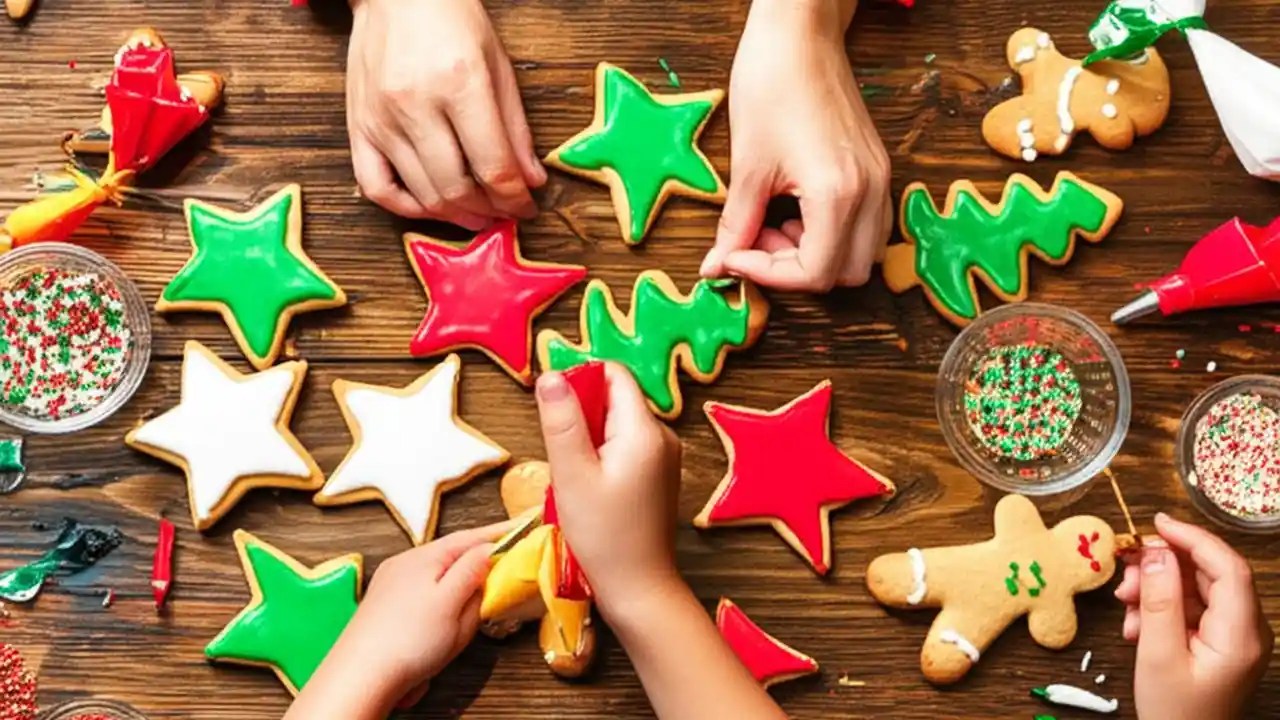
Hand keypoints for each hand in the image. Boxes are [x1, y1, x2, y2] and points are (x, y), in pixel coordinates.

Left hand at [285, 522, 511, 718]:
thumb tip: (487, 550)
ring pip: (438, 575)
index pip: (469, 537)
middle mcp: (404, 564)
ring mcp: (392, 585)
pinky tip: (449, 612)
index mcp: (423, 558)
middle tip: (509, 557)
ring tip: (483, 587)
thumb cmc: (409, 641)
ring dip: (462, 578)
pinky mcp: (387, 608)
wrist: (360, 676)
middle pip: (452, 554)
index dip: (499, 533)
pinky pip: (425, 592)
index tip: (524, 526)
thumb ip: (472, 572)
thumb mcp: (452, 603)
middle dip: (480, 555)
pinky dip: (445, 596)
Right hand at [346, 0, 544, 227]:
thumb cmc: (451, 19)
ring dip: (456, 215)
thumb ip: (515, 127)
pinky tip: (430, 206)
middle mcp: (416, 106)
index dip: (516, 198)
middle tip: (504, 212)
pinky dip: (406, 208)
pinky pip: (375, 187)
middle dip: (489, 211)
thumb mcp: (498, 65)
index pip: (493, 166)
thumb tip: (531, 180)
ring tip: (477, 214)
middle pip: (457, 188)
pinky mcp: (358, 126)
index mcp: (460, 84)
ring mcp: (381, 119)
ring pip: (422, 194)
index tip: (528, 208)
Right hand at [533, 363, 682, 619]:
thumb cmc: (604, 537)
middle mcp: (662, 436)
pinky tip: (590, 489)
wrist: (640, 589)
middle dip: (581, 416)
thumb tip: (551, 375)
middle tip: (564, 456)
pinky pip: (624, 447)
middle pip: (614, 399)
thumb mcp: (572, 475)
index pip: (613, 374)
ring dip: (588, 440)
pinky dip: (601, 458)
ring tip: (575, 478)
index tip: (553, 410)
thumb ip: (561, 421)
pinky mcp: (658, 476)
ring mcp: (663, 457)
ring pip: (616, 425)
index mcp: (645, 430)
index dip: (579, 380)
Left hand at [701, 0, 890, 291]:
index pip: (815, 273)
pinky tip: (795, 208)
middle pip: (845, 273)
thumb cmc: (772, 84)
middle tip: (756, 241)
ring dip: (815, 253)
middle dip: (795, 269)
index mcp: (837, 193)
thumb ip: (736, 225)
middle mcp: (869, 191)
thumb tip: (716, 266)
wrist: (800, 33)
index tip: (734, 256)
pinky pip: (864, 224)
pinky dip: (830, 232)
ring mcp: (878, 179)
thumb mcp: (747, 165)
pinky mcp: (876, 168)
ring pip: (859, 253)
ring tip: (774, 222)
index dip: (768, 274)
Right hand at [1114, 513, 1273, 719]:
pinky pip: (1192, 608)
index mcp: (1240, 635)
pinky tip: (1138, 624)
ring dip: (1157, 588)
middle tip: (1126, 573)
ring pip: (1196, 588)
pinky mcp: (1220, 642)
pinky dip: (1162, 607)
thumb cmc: (1175, 714)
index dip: (1193, 538)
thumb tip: (1155, 553)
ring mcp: (1235, 637)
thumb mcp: (1157, 655)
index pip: (1227, 567)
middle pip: (1209, 574)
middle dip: (1164, 566)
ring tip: (1126, 606)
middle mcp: (1247, 631)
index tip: (1156, 524)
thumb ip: (1159, 600)